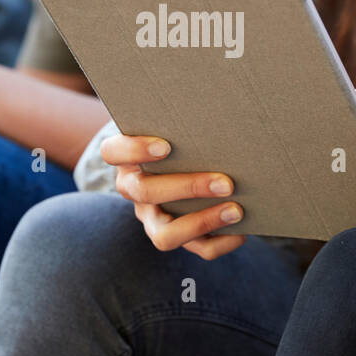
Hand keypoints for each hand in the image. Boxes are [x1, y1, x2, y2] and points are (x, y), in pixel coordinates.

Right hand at [100, 133, 245, 260]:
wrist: (185, 162)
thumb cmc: (180, 137)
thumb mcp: (172, 126)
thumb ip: (182, 121)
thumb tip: (223, 106)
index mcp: (126, 159)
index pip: (113, 152)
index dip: (135, 150)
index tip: (166, 146)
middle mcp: (134, 192)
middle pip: (145, 193)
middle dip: (188, 188)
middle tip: (226, 182)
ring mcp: (153, 219)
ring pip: (165, 236)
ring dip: (203, 222)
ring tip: (236, 210)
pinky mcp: (178, 237)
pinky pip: (198, 250)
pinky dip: (221, 242)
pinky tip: (242, 229)